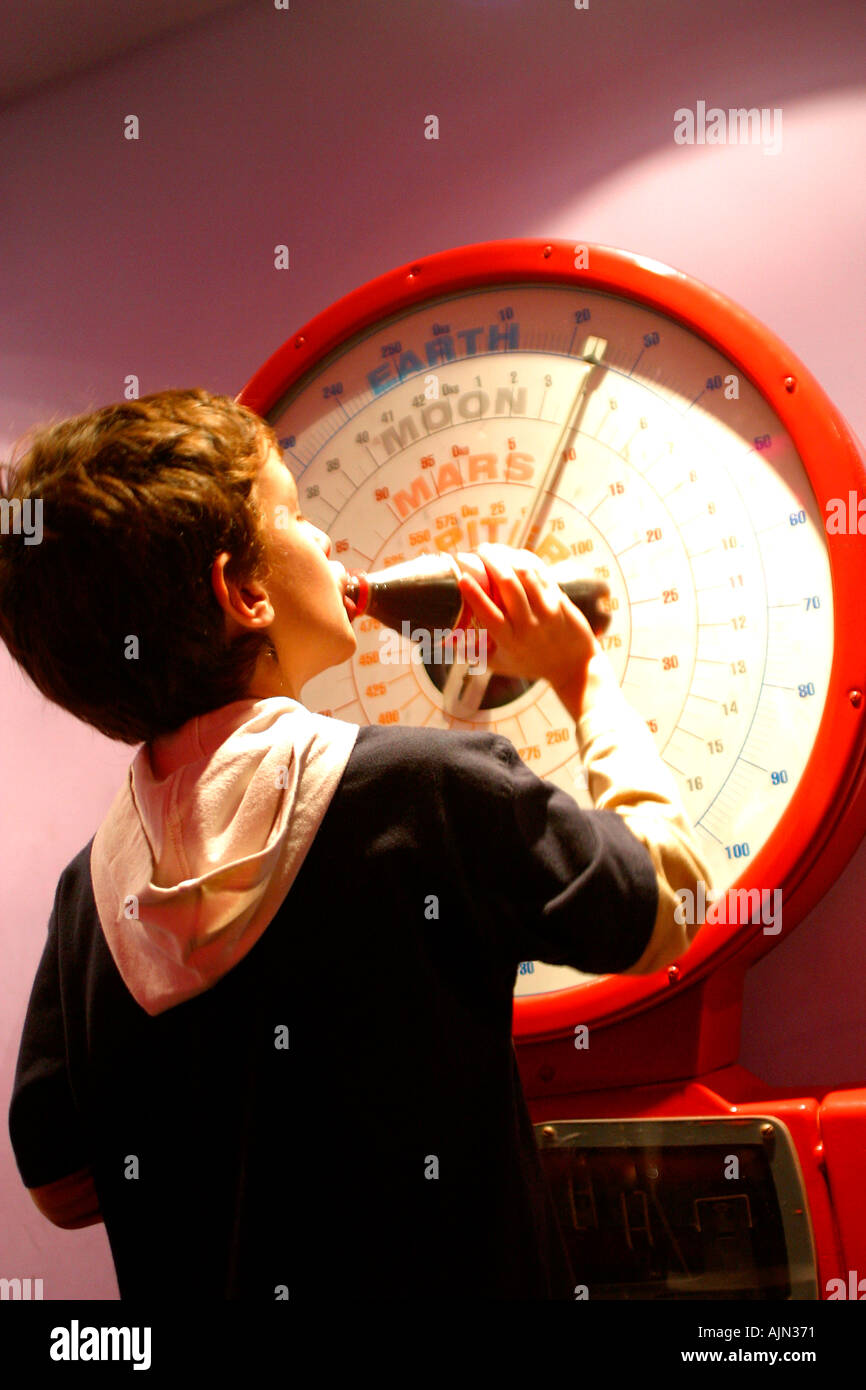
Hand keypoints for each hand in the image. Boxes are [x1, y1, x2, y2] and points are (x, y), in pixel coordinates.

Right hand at [455, 544, 600, 692]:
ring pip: (526, 574)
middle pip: (508, 585)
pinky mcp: (560, 600)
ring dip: (507, 556)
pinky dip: (526, 559)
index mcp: (509, 642)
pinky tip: (514, 553)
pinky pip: (542, 572)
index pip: (490, 615)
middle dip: (490, 562)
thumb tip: (444, 641)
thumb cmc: (531, 664)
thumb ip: (473, 652)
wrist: (574, 666)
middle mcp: (528, 625)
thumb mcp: (499, 664)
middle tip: (478, 551)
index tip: (462, 578)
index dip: (475, 596)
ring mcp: (547, 611)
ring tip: (493, 549)